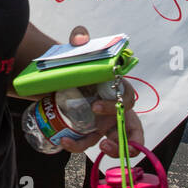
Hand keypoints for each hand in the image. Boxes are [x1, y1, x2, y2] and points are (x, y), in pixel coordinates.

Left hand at [61, 27, 142, 154]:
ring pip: (119, 142)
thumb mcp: (77, 49)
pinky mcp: (89, 131)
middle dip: (129, 139)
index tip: (95, 106)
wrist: (55, 76)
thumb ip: (80, 38)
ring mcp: (104, 122)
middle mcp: (115, 107)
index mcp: (115, 88)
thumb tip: (80, 38)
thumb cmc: (74, 63)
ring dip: (115, 149)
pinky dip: (79, 146)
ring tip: (101, 147)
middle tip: (108, 138)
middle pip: (133, 127)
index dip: (118, 104)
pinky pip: (89, 143)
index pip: (128, 97)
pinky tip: (64, 142)